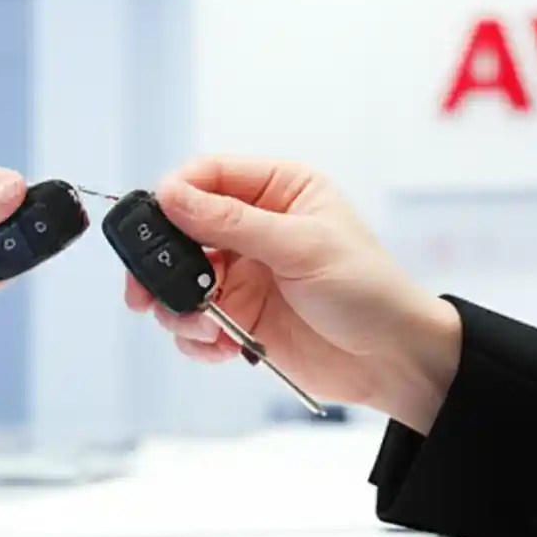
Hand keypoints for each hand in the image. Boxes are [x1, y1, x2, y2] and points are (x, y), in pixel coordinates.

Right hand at [124, 156, 461, 433]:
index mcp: (280, 191)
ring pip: (180, 279)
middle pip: (183, 229)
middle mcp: (256, 229)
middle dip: (161, 261)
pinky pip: (195, 322)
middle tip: (144, 290)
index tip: (154, 216)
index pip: (211, 175)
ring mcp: (245, 274)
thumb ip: (233, 222)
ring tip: (203, 326)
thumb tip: (174, 195)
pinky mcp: (240, 317)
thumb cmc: (368, 291)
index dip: (177, 193)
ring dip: (179, 306)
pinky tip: (222, 346)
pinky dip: (196, 337)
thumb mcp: (302, 247)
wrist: (392, 361)